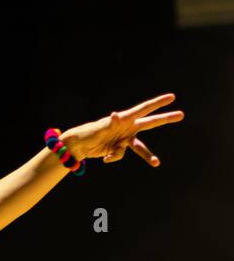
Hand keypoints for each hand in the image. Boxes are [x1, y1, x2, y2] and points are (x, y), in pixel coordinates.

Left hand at [61, 93, 183, 166]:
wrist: (79, 146)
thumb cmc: (89, 133)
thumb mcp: (101, 128)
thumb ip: (111, 123)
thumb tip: (116, 115)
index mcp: (126, 118)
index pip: (145, 108)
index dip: (158, 102)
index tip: (172, 97)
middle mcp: (128, 127)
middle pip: (151, 123)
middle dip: (166, 119)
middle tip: (182, 114)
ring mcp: (124, 138)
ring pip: (139, 148)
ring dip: (147, 155)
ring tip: (156, 163)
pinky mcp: (119, 149)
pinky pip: (121, 155)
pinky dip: (114, 157)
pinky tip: (105, 157)